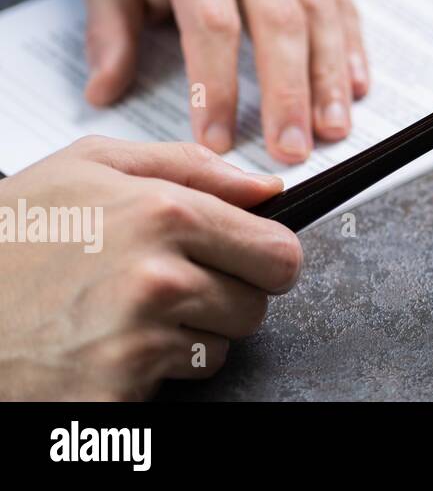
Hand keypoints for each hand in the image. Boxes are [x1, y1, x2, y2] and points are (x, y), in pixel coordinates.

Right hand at [0, 136, 300, 400]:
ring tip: (125, 312)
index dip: (263, 257)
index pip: (280, 253)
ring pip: (219, 347)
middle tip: (170, 286)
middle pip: (257, 304)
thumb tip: (265, 188)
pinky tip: (103, 345)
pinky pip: (177, 385)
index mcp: (165, 213)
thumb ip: (190, 166)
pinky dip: (149, 373)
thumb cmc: (10, 234)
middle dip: (226, 296)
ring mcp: (138, 340)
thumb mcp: (89, 166)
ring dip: (186, 335)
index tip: (243, 258)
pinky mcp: (116, 392)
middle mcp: (160, 277)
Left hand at [85, 0, 368, 163]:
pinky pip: (341, 2)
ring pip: (319, 14)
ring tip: (332, 130)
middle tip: (291, 150)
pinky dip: (351, 47)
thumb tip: (104, 94)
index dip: (217, 84)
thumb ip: (110, 34)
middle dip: (288, 92)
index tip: (215, 140)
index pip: (212, 21)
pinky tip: (356, 88)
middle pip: (278, 22)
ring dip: (329, 77)